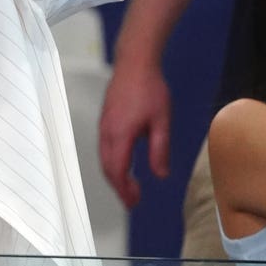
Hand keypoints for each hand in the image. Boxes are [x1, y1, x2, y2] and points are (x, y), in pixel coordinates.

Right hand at [98, 58, 170, 208]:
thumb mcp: (161, 121)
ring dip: (115, 175)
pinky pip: (104, 148)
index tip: (133, 203)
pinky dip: (112, 162)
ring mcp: (103, 125)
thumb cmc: (150, 88)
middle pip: (107, 168)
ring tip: (130, 186)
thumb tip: (160, 175)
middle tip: (133, 200)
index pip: (117, 171)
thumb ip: (159, 150)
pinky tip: (125, 163)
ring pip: (104, 158)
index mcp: (120, 134)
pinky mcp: (105, 120)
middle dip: (118, 188)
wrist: (134, 62)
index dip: (124, 190)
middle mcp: (107, 132)